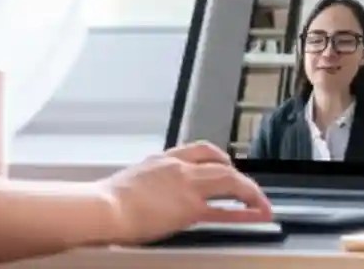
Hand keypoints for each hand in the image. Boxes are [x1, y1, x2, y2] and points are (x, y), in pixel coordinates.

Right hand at [96, 141, 272, 244]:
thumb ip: (145, 185)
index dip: (217, 158)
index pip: (199, 150)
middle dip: (236, 174)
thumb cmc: (105, 202)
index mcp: (161, 159)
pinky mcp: (190, 207)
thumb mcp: (129, 183)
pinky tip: (258, 213)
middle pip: (219, 162)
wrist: (103, 208)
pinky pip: (225, 208)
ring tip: (261, 202)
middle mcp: (177, 167)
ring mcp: (186, 185)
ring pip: (228, 179)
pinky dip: (246, 209)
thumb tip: (146, 196)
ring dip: (249, 190)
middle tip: (246, 188)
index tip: (225, 166)